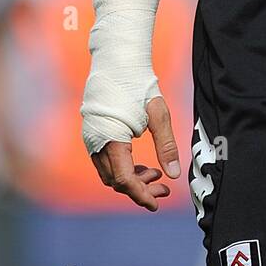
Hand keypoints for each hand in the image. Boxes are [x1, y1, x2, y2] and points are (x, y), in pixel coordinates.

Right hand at [91, 95, 181, 211]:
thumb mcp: (159, 114)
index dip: (141, 195)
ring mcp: (91, 140)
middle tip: (165, 188)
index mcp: (112, 140)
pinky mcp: (93, 135)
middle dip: (140, 189)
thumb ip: (166, 145)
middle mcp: (96, 143)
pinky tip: (143, 164)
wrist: (117, 61)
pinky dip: (124, 169)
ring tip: (157, 174)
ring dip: (132, 180)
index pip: (125, 180)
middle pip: (116, 181)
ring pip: (110, 173)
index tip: (158, 203)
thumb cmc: (139, 84)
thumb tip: (174, 174)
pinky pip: (106, 162)